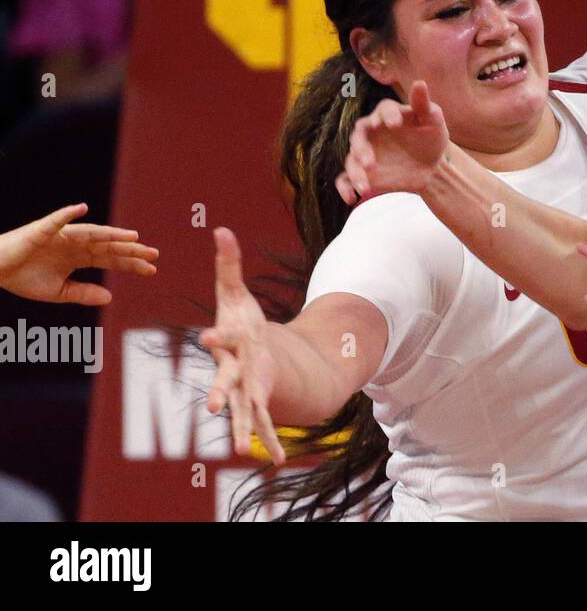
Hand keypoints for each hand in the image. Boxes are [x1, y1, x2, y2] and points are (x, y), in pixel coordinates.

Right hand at [0, 203, 157, 304]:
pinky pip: (55, 220)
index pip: (111, 259)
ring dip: (112, 234)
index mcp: (79, 257)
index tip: (152, 270)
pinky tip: (81, 208)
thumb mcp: (58, 292)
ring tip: (133, 237)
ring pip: (92, 233)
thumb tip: (110, 296)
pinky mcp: (41, 230)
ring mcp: (60, 235)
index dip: (131, 264)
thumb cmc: (24, 277)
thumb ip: (82, 293)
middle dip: (131, 250)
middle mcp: (75, 244)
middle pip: (108, 245)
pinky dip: (67, 213)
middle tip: (154, 254)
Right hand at [200, 228, 285, 465]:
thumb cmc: (239, 319)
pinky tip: (277, 461)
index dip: (216, 338)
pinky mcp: (259, 402)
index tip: (207, 338)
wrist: (245, 348)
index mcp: (229, 342)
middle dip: (218, 392)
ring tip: (242, 449)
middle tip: (211, 405)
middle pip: (224, 381)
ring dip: (243, 429)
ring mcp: (244, 389)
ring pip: (243, 411)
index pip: (221, 338)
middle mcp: (232, 369)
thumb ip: (228, 264)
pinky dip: (272, 441)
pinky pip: (266, 423)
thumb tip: (220, 228)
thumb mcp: (235, 291)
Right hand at [336, 80, 450, 204]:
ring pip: (351, 160)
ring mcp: (365, 153)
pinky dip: (346, 188)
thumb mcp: (433, 121)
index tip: (396, 125)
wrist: (431, 166)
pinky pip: (346, 179)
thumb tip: (419, 83)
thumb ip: (424, 105)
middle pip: (359, 135)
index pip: (383, 110)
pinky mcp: (363, 172)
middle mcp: (372, 132)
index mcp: (387, 115)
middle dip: (361, 149)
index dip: (388, 116)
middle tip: (369, 162)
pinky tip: (352, 198)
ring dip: (356, 173)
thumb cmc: (431, 138)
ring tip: (366, 188)